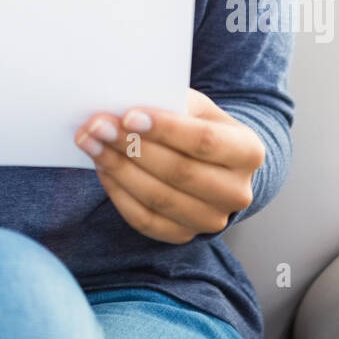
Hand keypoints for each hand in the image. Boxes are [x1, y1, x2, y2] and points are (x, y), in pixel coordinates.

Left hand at [74, 89, 264, 243]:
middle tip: (97, 126)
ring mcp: (211, 219)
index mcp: (247, 151)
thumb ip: (172, 102)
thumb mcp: (197, 106)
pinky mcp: (184, 235)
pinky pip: (144, 220)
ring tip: (90, 143)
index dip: (165, 129)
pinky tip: (102, 168)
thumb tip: (127, 102)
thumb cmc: (200, 125)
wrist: (215, 163)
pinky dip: (118, 193)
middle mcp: (236, 192)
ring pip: (158, 198)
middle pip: (179, 172)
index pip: (204, 141)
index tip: (127, 115)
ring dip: (117, 169)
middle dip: (132, 148)